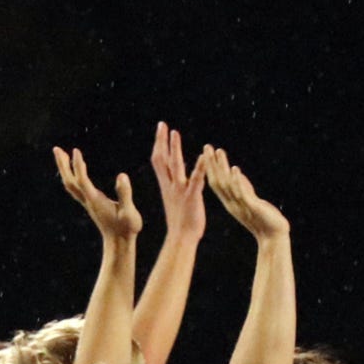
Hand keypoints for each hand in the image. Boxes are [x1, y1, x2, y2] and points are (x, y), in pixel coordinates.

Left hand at [53, 148, 141, 243]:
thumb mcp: (130, 212)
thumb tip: (122, 175)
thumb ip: (125, 194)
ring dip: (64, 169)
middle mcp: (88, 200)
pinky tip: (72, 170)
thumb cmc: (127, 228)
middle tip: (57, 149)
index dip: (78, 165)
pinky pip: (75, 187)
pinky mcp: (89, 204)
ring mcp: (87, 202)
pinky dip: (70, 176)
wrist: (119, 242)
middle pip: (69, 181)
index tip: (76, 150)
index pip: (82, 180)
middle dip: (62, 165)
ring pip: (70, 184)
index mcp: (96, 201)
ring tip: (62, 154)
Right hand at [151, 123, 207, 244]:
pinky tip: (203, 157)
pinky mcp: (192, 197)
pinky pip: (196, 180)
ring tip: (175, 133)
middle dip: (162, 142)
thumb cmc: (181, 223)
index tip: (161, 131)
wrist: (182, 238)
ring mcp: (180, 191)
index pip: (159, 161)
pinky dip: (199, 168)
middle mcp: (170, 186)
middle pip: (163, 159)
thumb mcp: (174, 200)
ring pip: (175, 166)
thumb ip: (174, 188)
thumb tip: (174, 178)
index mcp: (166, 186)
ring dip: (175, 149)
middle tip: (163, 125)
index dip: (159, 145)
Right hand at [202, 148, 288, 239]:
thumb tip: (236, 173)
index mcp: (230, 202)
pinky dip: (238, 181)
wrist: (274, 238)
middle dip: (212, 163)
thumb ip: (243, 187)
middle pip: (218, 181)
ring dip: (223, 167)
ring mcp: (241, 205)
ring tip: (219, 152)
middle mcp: (232, 203)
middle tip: (207, 146)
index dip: (211, 168)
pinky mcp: (252, 208)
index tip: (206, 153)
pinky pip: (242, 193)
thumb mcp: (250, 200)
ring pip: (227, 185)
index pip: (216, 183)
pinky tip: (235, 169)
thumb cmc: (264, 220)